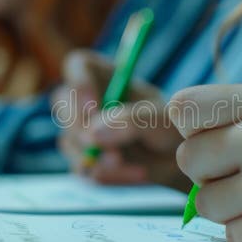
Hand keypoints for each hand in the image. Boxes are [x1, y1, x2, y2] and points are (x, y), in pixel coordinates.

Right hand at [56, 50, 187, 189]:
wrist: (178, 161)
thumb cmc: (171, 128)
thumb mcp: (162, 120)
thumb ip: (133, 120)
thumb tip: (94, 132)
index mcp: (107, 77)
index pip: (78, 65)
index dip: (79, 83)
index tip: (93, 107)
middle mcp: (89, 102)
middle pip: (63, 105)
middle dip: (84, 129)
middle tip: (112, 149)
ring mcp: (82, 131)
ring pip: (70, 142)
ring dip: (99, 158)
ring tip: (139, 167)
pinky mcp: (84, 159)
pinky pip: (83, 169)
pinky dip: (108, 176)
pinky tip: (136, 174)